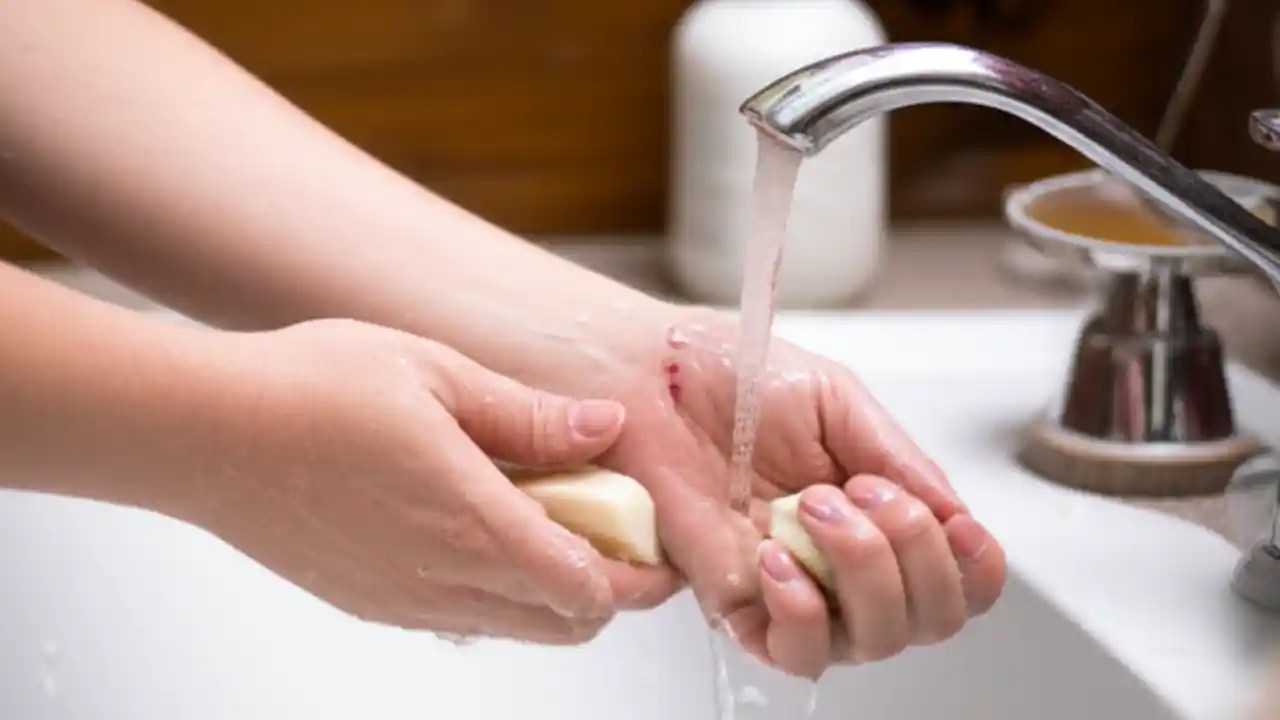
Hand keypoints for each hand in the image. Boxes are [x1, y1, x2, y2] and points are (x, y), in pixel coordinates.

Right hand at [181, 319, 677, 643]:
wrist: (205, 431)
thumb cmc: (311, 390)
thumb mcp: (439, 376)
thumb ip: (530, 416)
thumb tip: (603, 430)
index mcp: (473, 522)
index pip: (589, 590)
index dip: (638, 577)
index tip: (652, 540)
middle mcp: (443, 579)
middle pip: (563, 624)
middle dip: (604, 586)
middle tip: (604, 522)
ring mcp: (405, 601)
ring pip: (514, 627)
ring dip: (549, 588)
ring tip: (537, 512)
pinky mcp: (371, 603)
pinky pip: (459, 618)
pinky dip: (493, 589)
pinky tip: (472, 523)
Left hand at [598, 308, 1005, 675]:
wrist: (655, 374)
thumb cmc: (735, 377)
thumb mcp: (838, 400)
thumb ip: (899, 457)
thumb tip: (957, 517)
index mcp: (879, 512)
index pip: (957, 578)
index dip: (975, 568)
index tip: (960, 529)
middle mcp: (844, 561)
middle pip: (929, 618)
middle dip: (916, 557)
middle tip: (861, 492)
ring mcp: (795, 587)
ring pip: (875, 642)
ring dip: (864, 575)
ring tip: (812, 507)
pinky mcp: (736, 604)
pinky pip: (794, 653)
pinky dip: (802, 614)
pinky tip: (777, 557)